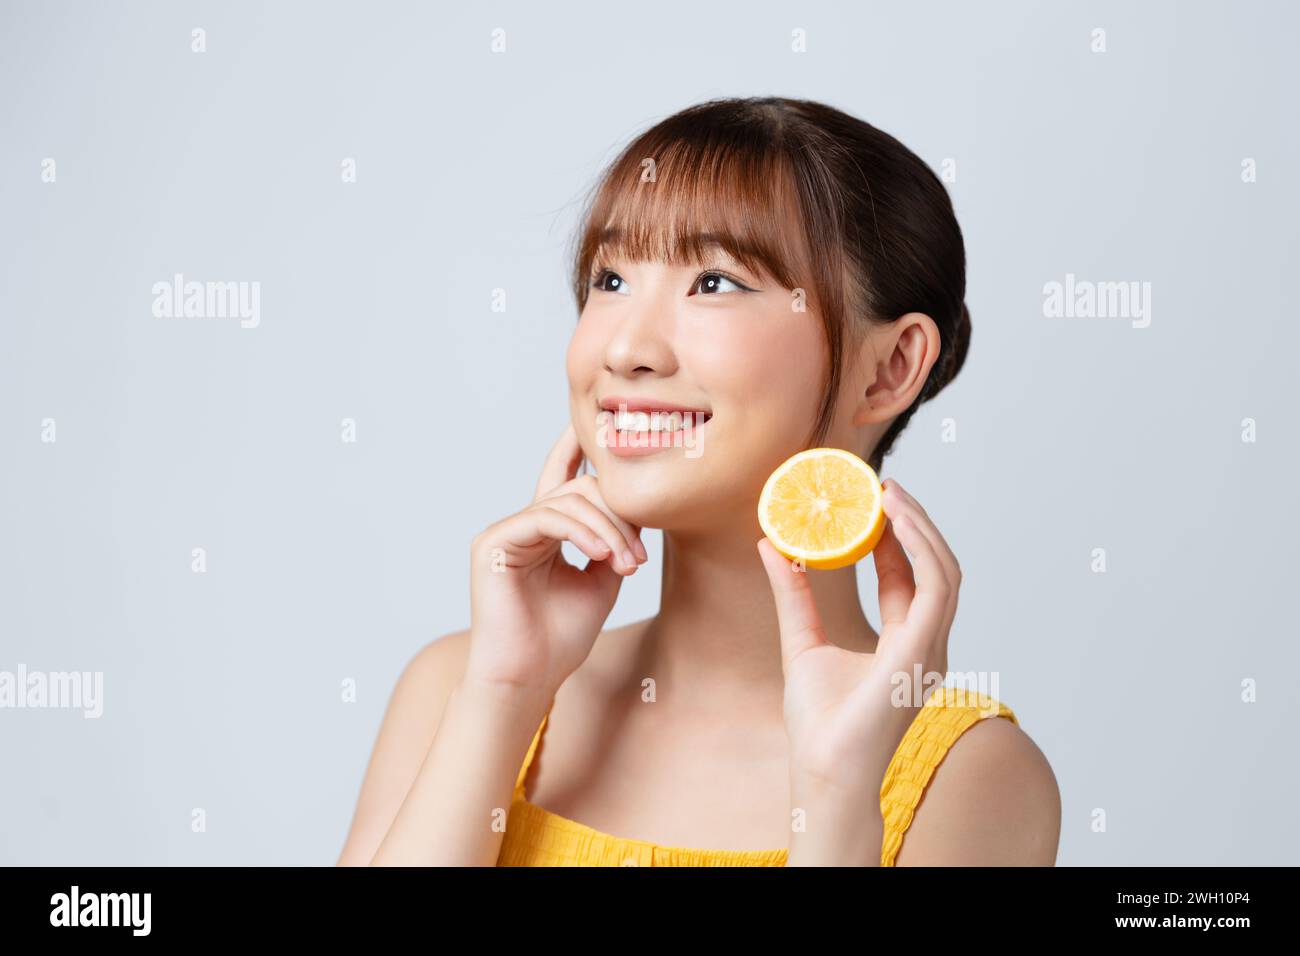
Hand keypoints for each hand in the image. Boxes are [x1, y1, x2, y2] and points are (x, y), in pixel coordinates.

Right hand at [464, 423, 648, 697]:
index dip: (579, 449)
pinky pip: (544, 517)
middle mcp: (522, 527)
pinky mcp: (492, 543)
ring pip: (565, 501)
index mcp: (545, 533)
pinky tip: (602, 554)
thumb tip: (632, 505)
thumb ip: (613, 539)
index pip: (564, 479)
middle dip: (618, 515)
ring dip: (606, 528)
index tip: (608, 425)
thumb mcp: (602, 579)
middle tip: (638, 557)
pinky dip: (581, 532)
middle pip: (578, 490)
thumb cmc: (562, 637)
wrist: (530, 678)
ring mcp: (504, 533)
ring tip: (626, 562)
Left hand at [757, 478, 959, 807]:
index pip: (911, 577)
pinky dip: (922, 548)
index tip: (873, 499)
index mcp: (906, 643)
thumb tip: (770, 544)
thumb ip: (792, 593)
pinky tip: (896, 520)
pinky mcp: (924, 650)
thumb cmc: (818, 725)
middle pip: (935, 566)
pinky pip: (937, 587)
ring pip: (945, 570)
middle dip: (915, 522)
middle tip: (884, 485)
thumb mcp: (802, 641)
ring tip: (890, 492)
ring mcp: (931, 648)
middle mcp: (927, 643)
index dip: (898, 535)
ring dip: (921, 527)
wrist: (823, 770)